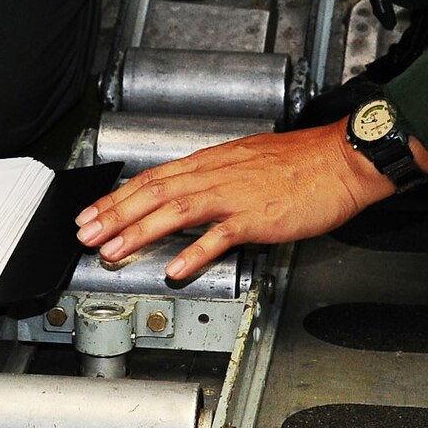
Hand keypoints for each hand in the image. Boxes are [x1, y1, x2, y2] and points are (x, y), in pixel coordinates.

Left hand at [75, 124, 397, 280]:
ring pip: (176, 210)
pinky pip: (220, 235)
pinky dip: (195, 252)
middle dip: (115, 214)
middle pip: (154, 192)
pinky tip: (175, 269)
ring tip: (114, 252)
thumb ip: (216, 178)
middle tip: (86, 235)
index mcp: (212, 162)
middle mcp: (216, 173)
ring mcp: (235, 194)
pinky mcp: (258, 215)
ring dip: (140, 232)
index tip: (93, 213)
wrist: (341, 159)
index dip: (118, 196)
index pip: (153, 177)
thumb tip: (189, 194)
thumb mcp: (247, 161)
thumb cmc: (301, 162)